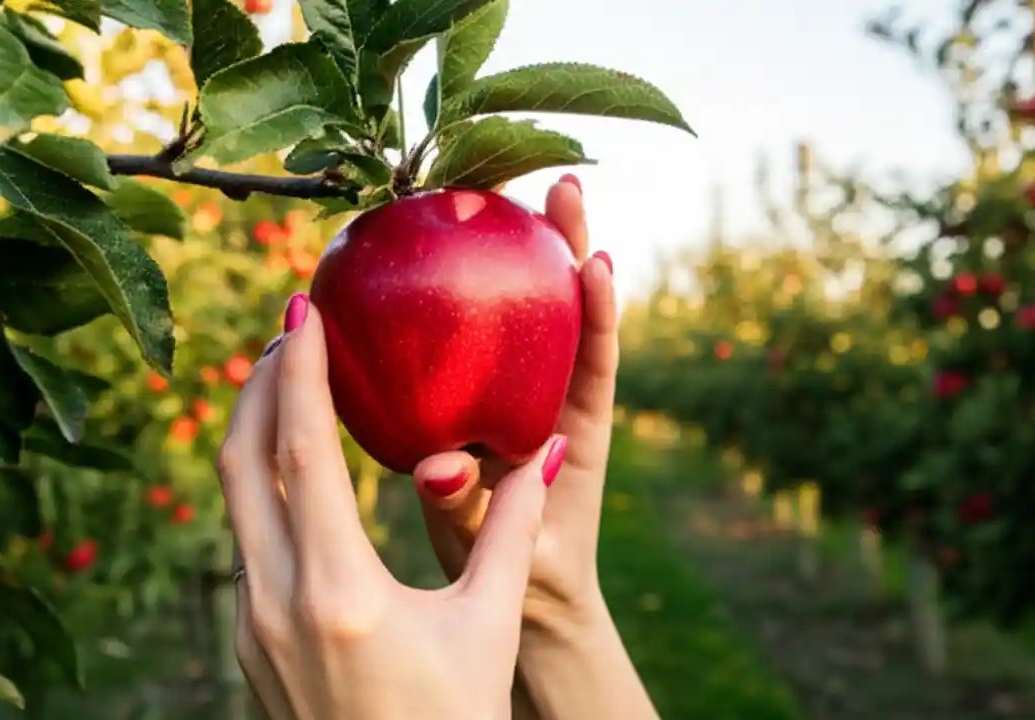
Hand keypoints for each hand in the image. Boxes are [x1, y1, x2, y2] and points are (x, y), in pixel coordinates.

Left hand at [219, 295, 568, 719]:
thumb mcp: (487, 627)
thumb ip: (512, 534)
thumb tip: (544, 451)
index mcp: (336, 591)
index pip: (304, 454)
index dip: (303, 374)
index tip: (303, 310)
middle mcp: (275, 602)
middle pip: (242, 463)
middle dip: (263, 385)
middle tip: (295, 331)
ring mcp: (251, 626)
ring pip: (234, 502)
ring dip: (256, 434)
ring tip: (293, 385)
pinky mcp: (250, 643)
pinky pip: (245, 540)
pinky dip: (262, 486)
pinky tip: (298, 474)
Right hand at [412, 174, 615, 632]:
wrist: (526, 604)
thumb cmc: (523, 584)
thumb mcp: (499, 552)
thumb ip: (471, 509)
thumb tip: (442, 466)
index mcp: (577, 433)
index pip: (596, 360)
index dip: (599, 309)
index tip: (597, 259)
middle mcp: (555, 401)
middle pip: (568, 314)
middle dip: (568, 247)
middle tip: (563, 183)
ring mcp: (521, 397)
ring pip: (525, 314)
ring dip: (522, 252)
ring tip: (515, 187)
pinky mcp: (485, 403)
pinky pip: (474, 343)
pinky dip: (463, 298)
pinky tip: (435, 252)